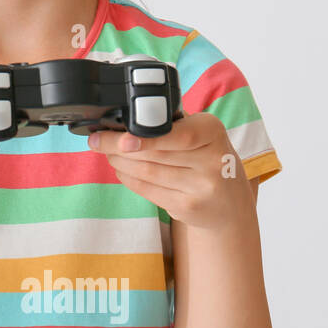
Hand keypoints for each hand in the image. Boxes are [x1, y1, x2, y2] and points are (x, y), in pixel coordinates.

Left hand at [88, 112, 253, 228]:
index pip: (176, 135)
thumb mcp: (200, 133)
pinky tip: (122, 171)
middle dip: (117, 147)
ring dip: (119, 163)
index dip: (145, 138)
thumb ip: (170, 125)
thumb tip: (123, 120)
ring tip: (108, 154)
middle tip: (98, 141)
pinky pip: (148, 190)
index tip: (119, 139)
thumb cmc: (206, 157)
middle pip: (154, 154)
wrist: (229, 201)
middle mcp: (212, 160)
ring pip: (147, 173)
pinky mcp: (188, 207)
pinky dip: (129, 179)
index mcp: (212, 132)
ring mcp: (202, 187)